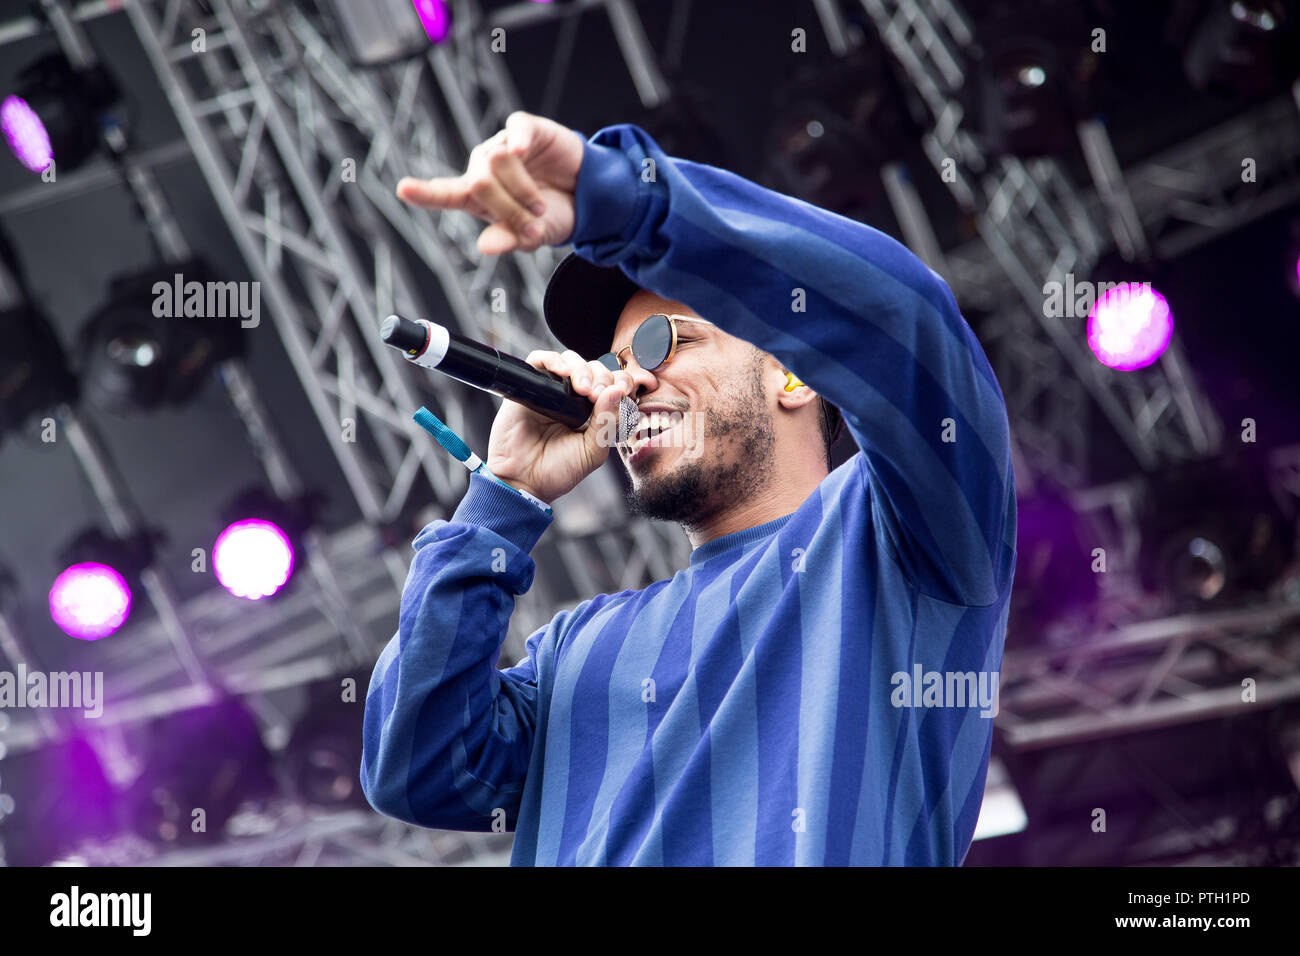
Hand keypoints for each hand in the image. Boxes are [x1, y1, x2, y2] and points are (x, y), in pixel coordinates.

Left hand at [395, 111, 583, 255]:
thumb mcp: (533, 237)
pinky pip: (515, 130)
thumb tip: (485, 247)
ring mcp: (503, 146)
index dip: (424, 192)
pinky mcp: (525, 128)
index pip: (445, 194)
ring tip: (542, 205)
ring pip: (499, 160)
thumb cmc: (552, 216)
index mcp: (477, 198)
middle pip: (480, 183)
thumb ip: (510, 240)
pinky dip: (519, 142)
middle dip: (510, 208)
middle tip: (534, 224)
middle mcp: (484, 168)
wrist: (587, 196)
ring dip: (525, 190)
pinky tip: (524, 150)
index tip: (403, 189)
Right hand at [485, 350, 637, 503]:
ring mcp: (552, 391)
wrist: (523, 481)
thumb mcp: (592, 451)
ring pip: (571, 361)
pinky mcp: (530, 387)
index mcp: (594, 413)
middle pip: (595, 369)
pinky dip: (554, 360)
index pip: (614, 385)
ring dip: (582, 368)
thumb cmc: (557, 471)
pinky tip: (563, 372)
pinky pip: (540, 360)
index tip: (622, 390)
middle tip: (596, 394)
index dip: (621, 382)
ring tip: (582, 388)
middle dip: (602, 377)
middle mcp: (574, 399)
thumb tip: (618, 390)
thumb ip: (607, 422)